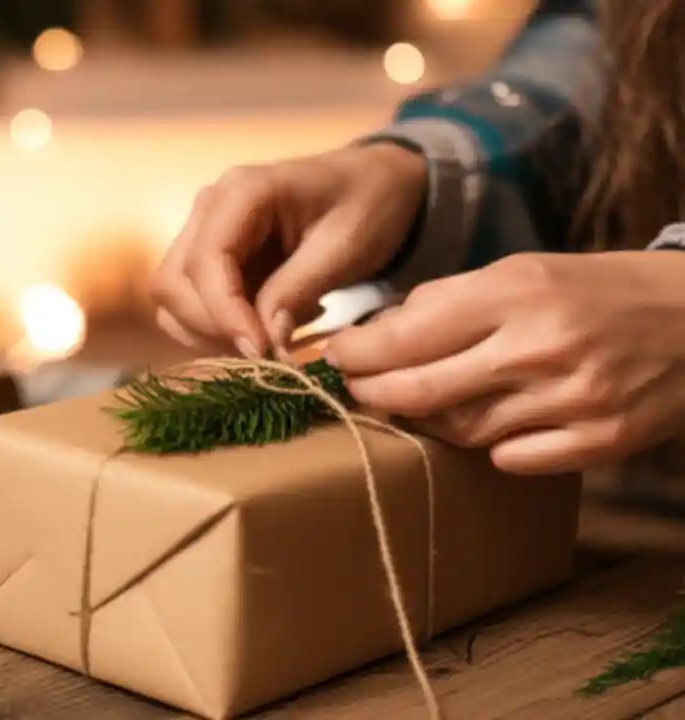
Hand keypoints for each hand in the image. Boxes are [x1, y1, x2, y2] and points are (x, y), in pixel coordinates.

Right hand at [151, 143, 426, 356]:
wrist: (374, 184)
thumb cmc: (368, 203)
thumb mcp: (345, 246)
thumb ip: (297, 289)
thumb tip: (263, 343)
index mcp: (243, 191)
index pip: (205, 261)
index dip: (224, 313)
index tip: (260, 352)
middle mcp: (209, 208)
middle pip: (173, 283)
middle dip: (212, 328)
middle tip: (266, 353)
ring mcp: (203, 232)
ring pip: (173, 299)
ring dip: (210, 334)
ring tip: (273, 336)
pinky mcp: (210, 259)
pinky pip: (190, 305)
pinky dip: (218, 330)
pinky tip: (267, 324)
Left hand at [327, 252, 684, 474]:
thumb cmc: (596, 290)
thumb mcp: (523, 272)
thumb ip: (449, 302)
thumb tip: (376, 334)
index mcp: (516, 293)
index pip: (405, 337)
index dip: (356, 354)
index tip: (336, 356)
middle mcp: (540, 347)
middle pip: (419, 393)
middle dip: (371, 394)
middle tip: (354, 389)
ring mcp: (573, 400)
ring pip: (460, 431)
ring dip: (427, 420)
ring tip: (417, 402)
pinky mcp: (601, 441)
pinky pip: (511, 459)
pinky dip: (488, 446)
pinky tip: (487, 423)